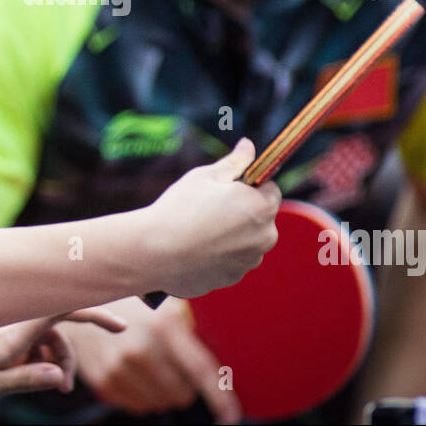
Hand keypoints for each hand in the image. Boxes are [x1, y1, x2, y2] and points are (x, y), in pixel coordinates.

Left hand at [0, 308, 126, 410]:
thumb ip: (26, 378)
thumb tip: (60, 378)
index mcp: (13, 329)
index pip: (61, 307)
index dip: (92, 307)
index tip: (120, 322)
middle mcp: (11, 321)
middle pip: (59, 325)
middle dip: (70, 352)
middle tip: (66, 389)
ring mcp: (4, 327)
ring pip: (45, 336)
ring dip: (54, 359)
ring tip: (49, 388)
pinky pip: (30, 340)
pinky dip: (38, 356)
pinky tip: (31, 376)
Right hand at [68, 295, 241, 422]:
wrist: (83, 300)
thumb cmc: (131, 302)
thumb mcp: (163, 306)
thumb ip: (186, 334)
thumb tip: (214, 372)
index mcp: (164, 326)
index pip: (200, 371)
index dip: (219, 397)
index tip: (231, 415)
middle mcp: (143, 349)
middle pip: (181, 393)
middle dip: (184, 387)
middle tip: (171, 366)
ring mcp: (121, 367)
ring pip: (159, 402)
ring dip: (162, 392)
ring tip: (150, 366)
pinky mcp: (105, 379)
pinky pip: (138, 406)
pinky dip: (142, 395)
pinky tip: (134, 372)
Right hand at [144, 138, 280, 298]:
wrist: (154, 253)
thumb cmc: (179, 209)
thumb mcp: (205, 177)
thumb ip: (234, 162)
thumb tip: (249, 146)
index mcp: (261, 207)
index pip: (271, 190)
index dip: (250, 185)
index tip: (230, 186)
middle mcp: (264, 237)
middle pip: (261, 217)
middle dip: (243, 211)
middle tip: (210, 207)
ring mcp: (249, 261)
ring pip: (247, 240)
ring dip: (233, 234)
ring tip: (200, 229)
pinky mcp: (233, 279)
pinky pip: (232, 260)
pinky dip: (220, 254)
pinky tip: (196, 248)